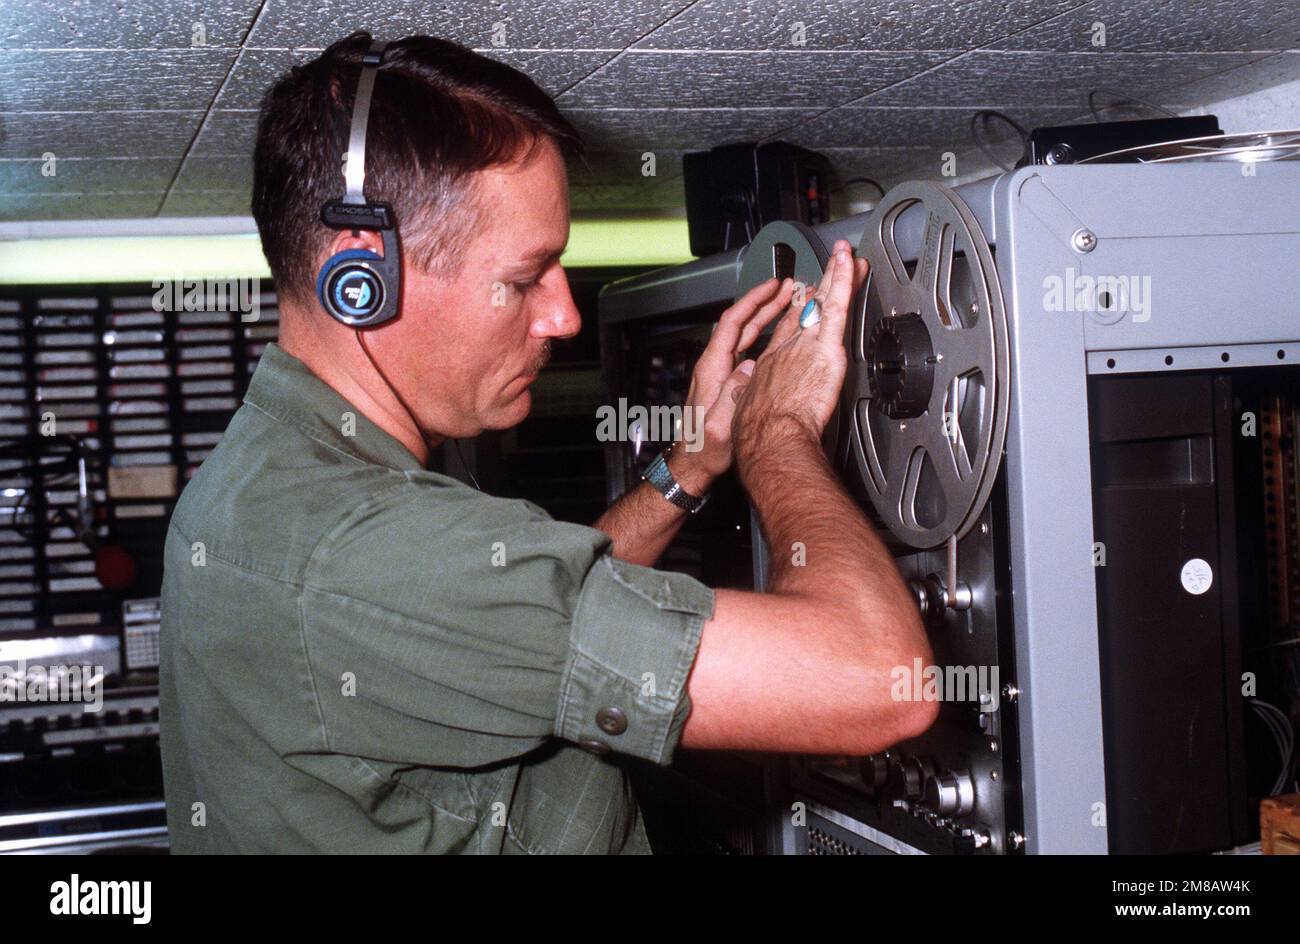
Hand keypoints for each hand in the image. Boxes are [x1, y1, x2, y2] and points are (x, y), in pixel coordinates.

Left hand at [669, 275, 796, 490]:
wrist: (694, 464)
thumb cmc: (704, 449)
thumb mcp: (719, 425)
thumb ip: (732, 395)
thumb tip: (749, 366)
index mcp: (711, 369)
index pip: (731, 323)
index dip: (752, 301)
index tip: (770, 287)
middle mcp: (715, 365)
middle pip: (741, 323)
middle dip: (763, 302)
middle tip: (786, 288)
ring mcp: (721, 373)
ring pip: (745, 334)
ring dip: (765, 316)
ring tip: (786, 303)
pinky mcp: (728, 382)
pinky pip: (747, 349)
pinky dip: (763, 335)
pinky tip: (777, 334)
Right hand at [731, 239, 868, 471]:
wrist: (770, 437)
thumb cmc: (758, 433)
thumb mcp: (746, 410)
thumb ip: (750, 396)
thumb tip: (748, 393)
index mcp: (770, 364)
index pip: (787, 330)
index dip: (795, 311)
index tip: (802, 297)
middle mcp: (788, 348)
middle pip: (806, 310)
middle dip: (817, 286)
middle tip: (828, 267)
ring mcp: (807, 345)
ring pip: (825, 302)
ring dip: (836, 276)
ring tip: (845, 256)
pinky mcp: (826, 347)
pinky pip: (837, 307)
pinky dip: (844, 281)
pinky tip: (850, 263)